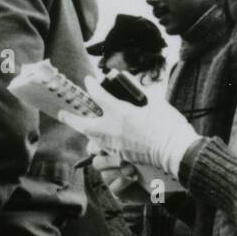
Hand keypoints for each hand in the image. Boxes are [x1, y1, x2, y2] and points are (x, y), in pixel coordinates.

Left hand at [60, 71, 199, 177]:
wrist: (175, 150)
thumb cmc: (168, 125)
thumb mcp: (155, 102)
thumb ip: (138, 91)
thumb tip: (128, 81)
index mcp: (121, 113)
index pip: (98, 95)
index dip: (91, 85)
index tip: (88, 80)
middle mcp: (112, 129)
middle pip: (82, 124)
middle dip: (69, 118)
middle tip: (61, 113)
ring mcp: (114, 145)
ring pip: (91, 138)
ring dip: (85, 130)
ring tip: (83, 124)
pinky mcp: (119, 155)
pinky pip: (103, 148)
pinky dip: (99, 140)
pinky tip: (102, 137)